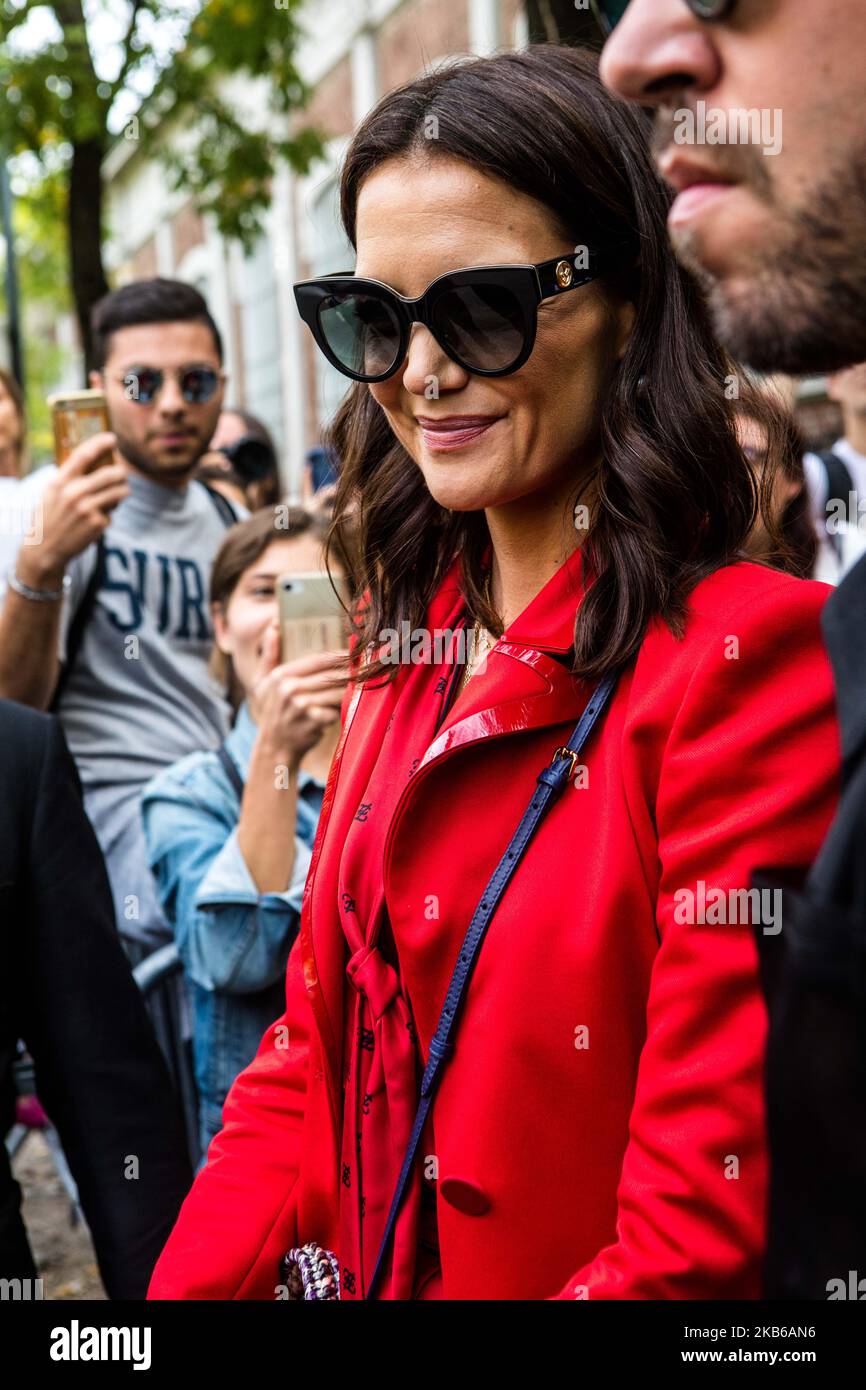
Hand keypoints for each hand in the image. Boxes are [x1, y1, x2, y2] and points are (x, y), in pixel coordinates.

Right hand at [17, 433, 128, 586]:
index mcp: (60, 481)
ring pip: (120, 492)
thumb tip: (94, 460)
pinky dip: (110, 513)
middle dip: (121, 473)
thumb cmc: (50, 517)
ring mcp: (87, 508)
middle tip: (122, 474)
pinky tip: (99, 518)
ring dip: (123, 492)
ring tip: (117, 495)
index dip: (100, 444)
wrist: (45, 548)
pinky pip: (113, 512)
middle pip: (111, 473)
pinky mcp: (97, 523)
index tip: (112, 438)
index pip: (83, 455)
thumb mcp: (51, 492)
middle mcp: (74, 493)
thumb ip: (68, 477)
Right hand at [248, 622, 349, 768]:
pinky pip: (337, 710)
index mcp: (281, 676)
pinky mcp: (314, 721)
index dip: (341, 656)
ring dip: (351, 691)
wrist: (274, 747)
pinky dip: (342, 710)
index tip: (357, 654)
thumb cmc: (272, 712)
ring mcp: (302, 705)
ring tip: (361, 689)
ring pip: (337, 692)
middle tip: (370, 669)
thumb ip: (268, 655)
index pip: (319, 659)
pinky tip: (342, 711)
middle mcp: (289, 688)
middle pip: (332, 675)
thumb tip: (274, 628)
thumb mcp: (261, 683)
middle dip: (353, 672)